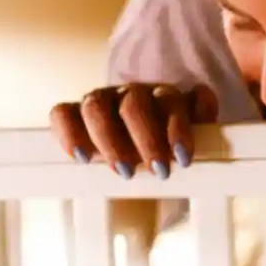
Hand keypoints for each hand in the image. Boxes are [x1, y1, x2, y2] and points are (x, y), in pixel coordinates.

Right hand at [49, 83, 217, 178]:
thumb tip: (204, 101)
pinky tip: (81, 158)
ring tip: (125, 171)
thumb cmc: (166, 143)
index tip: (183, 159)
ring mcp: (100, 101)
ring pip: (95, 106)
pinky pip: (61, 113)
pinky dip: (68, 133)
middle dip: (146, 140)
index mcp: (161, 96)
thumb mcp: (190, 134)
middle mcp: (129, 94)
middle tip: (158, 171)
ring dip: (109, 140)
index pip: (169, 101)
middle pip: (133, 105)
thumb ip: (201, 118)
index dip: (176, 128)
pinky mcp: (73, 114)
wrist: (138, 146)